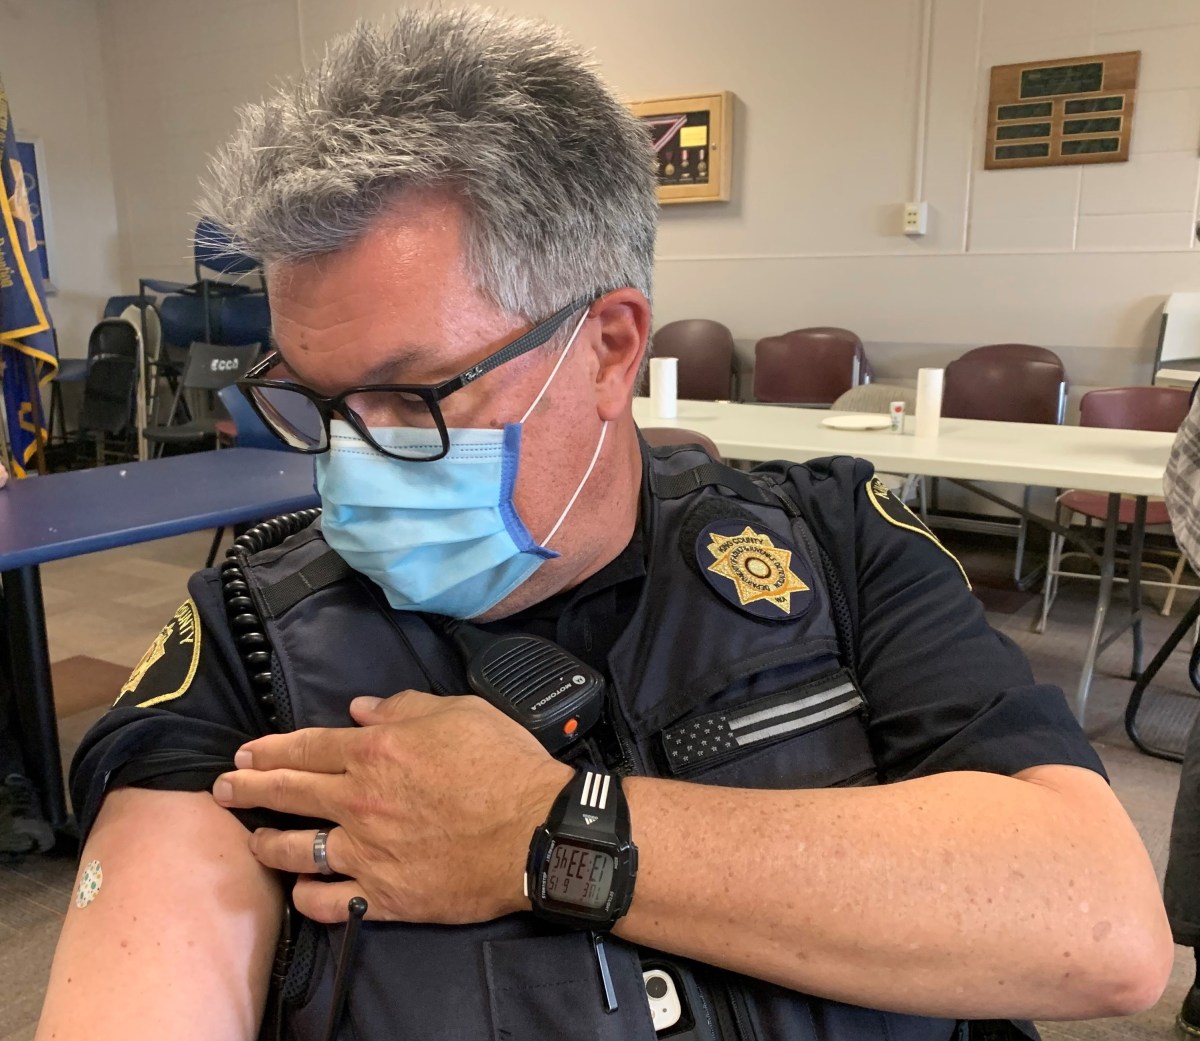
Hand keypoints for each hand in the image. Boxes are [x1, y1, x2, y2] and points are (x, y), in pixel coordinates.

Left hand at [211, 691, 571, 923]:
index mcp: (375, 751)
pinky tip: (300, 888)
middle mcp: (358, 801)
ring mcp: (366, 851)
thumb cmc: (504, 764)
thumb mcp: (459, 712)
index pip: (305, 747)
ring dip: (265, 841)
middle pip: (286, 793)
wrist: (535, 831)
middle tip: (222, 788)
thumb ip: (403, 707)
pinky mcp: (383, 895)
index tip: (245, 753)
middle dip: (246, 788)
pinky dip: (307, 896)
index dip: (269, 749)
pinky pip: (327, 902)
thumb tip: (360, 708)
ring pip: (293, 849)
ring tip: (253, 839)